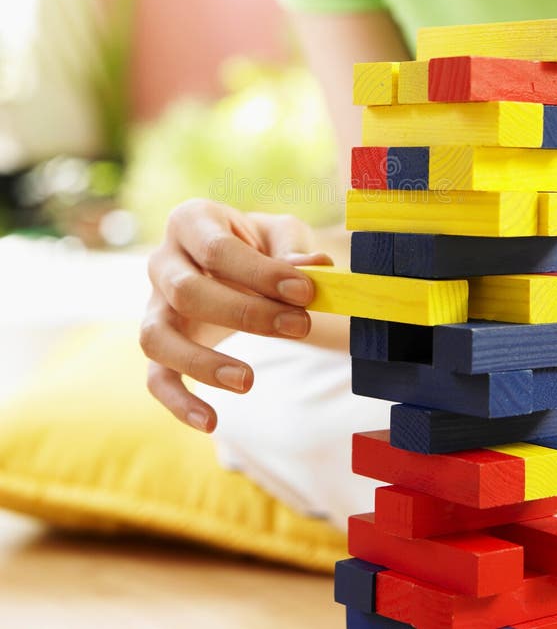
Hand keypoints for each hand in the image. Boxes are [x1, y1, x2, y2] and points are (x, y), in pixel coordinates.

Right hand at [140, 198, 331, 432]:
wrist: (239, 261)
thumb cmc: (260, 244)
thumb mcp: (281, 234)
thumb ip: (293, 250)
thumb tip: (315, 266)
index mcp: (191, 221)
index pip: (216, 249)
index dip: (260, 273)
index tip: (306, 293)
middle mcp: (162, 260)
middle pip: (187, 291)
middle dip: (246, 314)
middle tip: (300, 327)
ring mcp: (154, 305)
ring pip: (156, 337)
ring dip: (201, 362)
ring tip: (248, 382)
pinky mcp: (159, 345)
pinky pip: (156, 377)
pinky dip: (177, 402)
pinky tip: (211, 422)